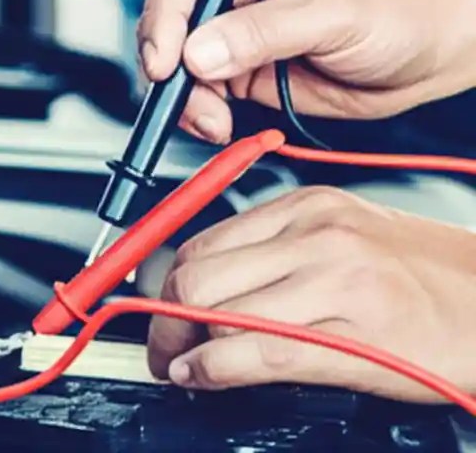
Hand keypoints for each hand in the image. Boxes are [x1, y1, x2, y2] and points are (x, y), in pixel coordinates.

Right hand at [138, 0, 475, 142]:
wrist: (429, 53)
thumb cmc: (397, 10)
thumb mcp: (332, 13)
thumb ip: (263, 32)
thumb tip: (197, 54)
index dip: (164, 17)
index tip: (166, 62)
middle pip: (168, 22)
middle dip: (168, 67)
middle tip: (186, 101)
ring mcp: (232, 29)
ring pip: (177, 64)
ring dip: (184, 98)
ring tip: (213, 122)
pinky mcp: (238, 69)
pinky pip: (199, 92)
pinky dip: (200, 112)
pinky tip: (219, 124)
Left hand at [146, 186, 475, 400]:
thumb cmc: (431, 283)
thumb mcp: (347, 243)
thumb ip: (277, 253)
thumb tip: (203, 286)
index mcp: (308, 207)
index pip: (203, 238)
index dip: (164, 283)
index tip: (154, 309)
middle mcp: (315, 234)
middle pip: (196, 272)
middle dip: (161, 318)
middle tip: (162, 348)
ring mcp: (334, 280)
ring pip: (214, 309)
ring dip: (180, 348)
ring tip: (181, 367)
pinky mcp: (352, 332)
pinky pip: (254, 351)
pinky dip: (212, 370)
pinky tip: (202, 379)